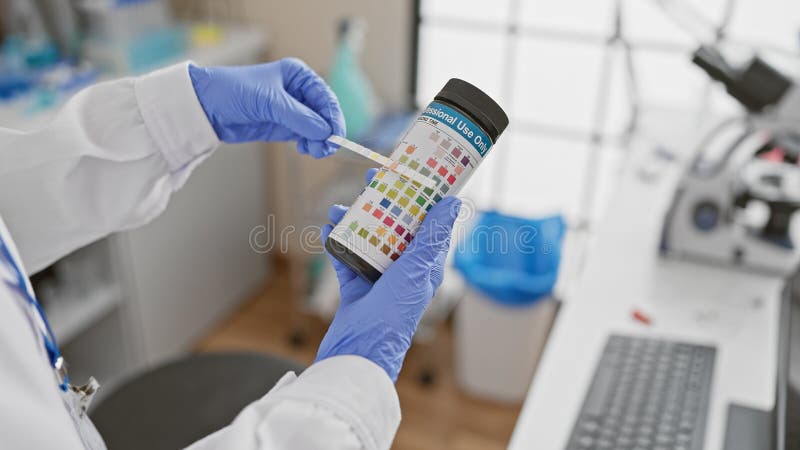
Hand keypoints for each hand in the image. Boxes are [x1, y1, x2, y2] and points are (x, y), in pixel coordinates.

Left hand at [189, 58, 344, 157]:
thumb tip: (324, 132)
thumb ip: (299, 117)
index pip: (325, 96)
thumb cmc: (234, 91)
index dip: (333, 116)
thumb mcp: (269, 102)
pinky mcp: (282, 126)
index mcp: (298, 75)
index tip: (335, 135)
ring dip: (320, 140)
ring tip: (315, 151)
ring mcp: (291, 110)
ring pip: (316, 127)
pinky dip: (309, 143)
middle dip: (328, 131)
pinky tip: (306, 149)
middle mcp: (298, 91)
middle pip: (324, 114)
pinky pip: (305, 136)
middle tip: (326, 148)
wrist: (206, 106)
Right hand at [316, 169, 460, 380]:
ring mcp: (378, 279)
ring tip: (338, 208)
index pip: (427, 225)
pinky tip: (328, 230)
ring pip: (367, 240)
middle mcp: (404, 270)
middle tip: (372, 180)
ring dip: (353, 221)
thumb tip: (454, 203)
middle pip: (395, 227)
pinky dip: (337, 243)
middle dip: (383, 203)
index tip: (410, 174)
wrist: (359, 351)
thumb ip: (432, 235)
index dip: (420, 199)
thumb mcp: (417, 268)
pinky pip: (346, 259)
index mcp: (424, 266)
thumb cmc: (394, 313)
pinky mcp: (355, 288)